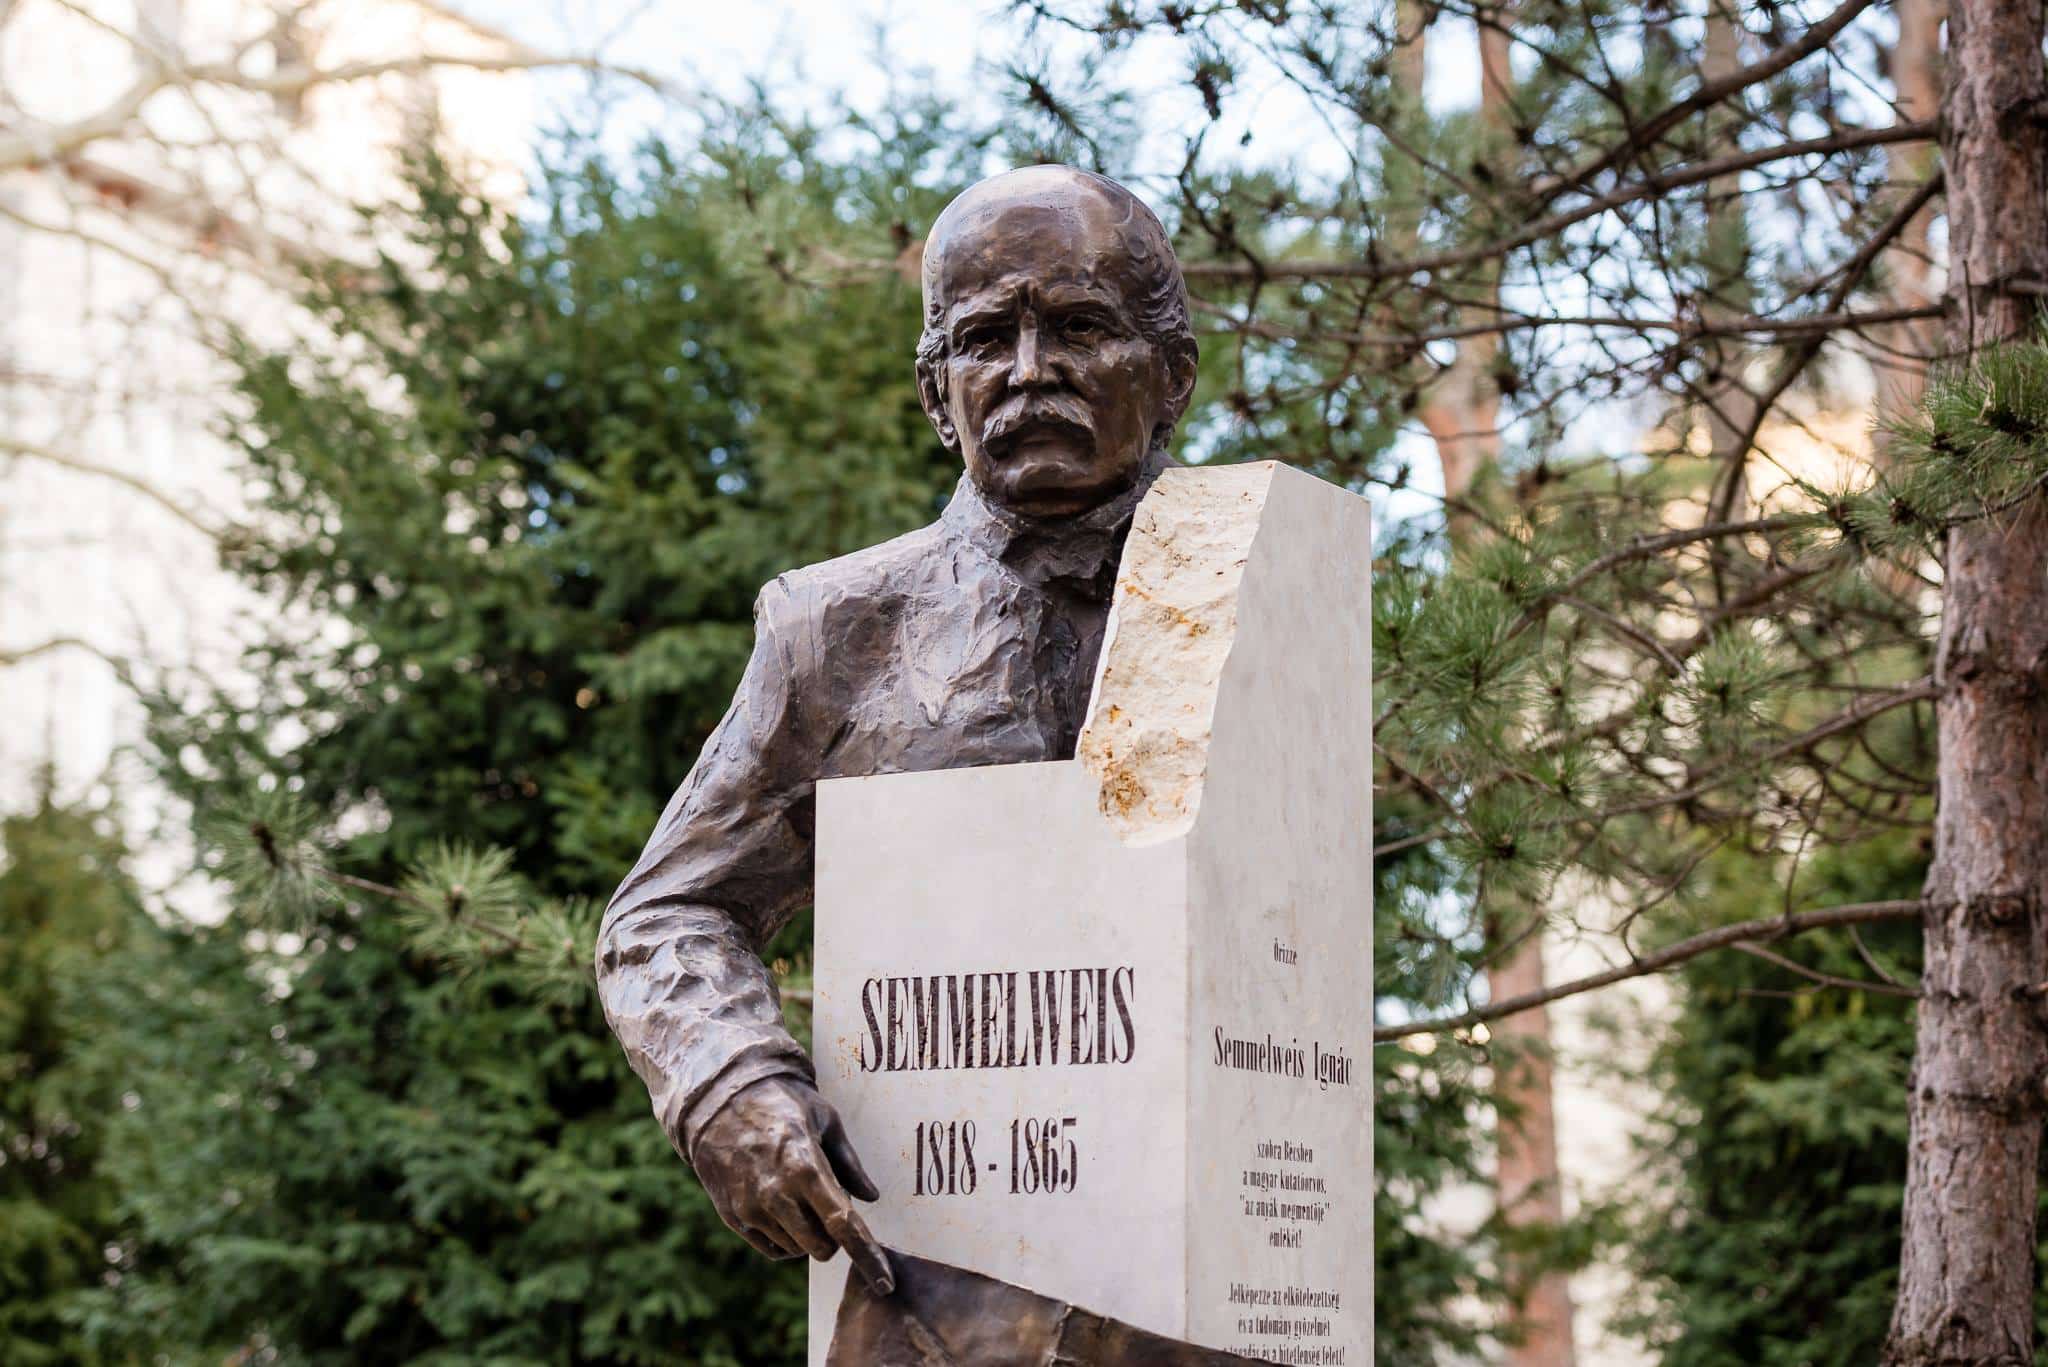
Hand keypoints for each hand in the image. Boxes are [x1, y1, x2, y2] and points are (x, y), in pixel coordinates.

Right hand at [692, 1076, 894, 1295]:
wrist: (718, 1100)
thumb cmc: (781, 1103)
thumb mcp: (825, 1119)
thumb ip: (849, 1163)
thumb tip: (871, 1196)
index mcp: (805, 1167)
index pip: (843, 1224)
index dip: (868, 1256)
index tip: (885, 1282)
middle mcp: (776, 1194)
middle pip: (822, 1247)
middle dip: (835, 1236)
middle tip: (831, 1205)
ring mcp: (752, 1208)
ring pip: (798, 1250)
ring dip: (809, 1235)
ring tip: (801, 1195)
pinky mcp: (734, 1217)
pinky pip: (773, 1249)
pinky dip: (787, 1239)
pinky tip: (784, 1208)